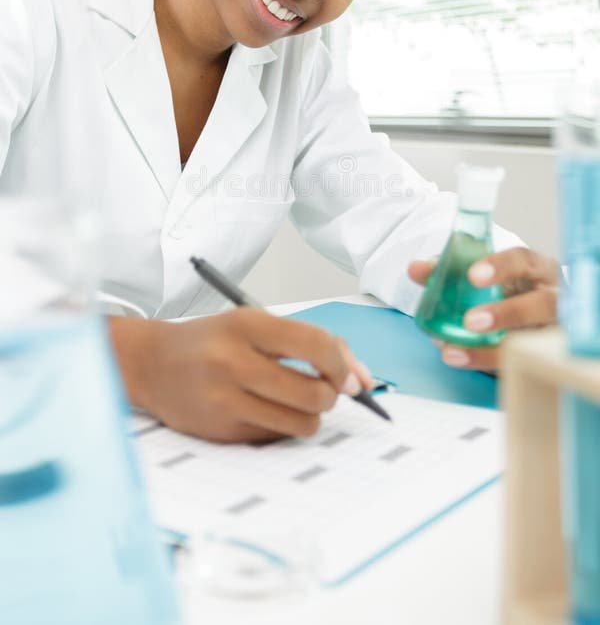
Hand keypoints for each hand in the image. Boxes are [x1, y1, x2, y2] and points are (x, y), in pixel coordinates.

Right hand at [113, 308, 371, 442]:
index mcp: (247, 324)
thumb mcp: (257, 324)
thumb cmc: (214, 340)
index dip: (343, 364)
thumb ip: (312, 343)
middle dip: (331, 395)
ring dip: (311, 415)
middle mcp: (234, 361)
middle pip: (314, 392)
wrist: (152, 364)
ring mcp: (226, 399)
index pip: (315, 345)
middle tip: (324, 389)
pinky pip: (277, 437)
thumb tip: (364, 381)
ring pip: (302, 423)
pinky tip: (264, 409)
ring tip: (295, 401)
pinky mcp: (222, 431)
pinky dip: (283, 427)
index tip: (349, 376)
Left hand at [408, 247, 559, 370]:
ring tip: (453, 352)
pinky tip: (463, 361)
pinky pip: (523, 364)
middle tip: (470, 321)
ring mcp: (555, 330)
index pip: (523, 261)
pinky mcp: (545, 355)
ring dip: (493, 350)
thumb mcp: (484, 274)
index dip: (500, 266)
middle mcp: (553, 298)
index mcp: (535, 269)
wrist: (536, 315)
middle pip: (542, 304)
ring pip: (535, 342)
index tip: (472, 275)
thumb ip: (449, 270)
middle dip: (506, 313)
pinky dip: (490, 364)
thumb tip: (416, 268)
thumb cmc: (509, 288)